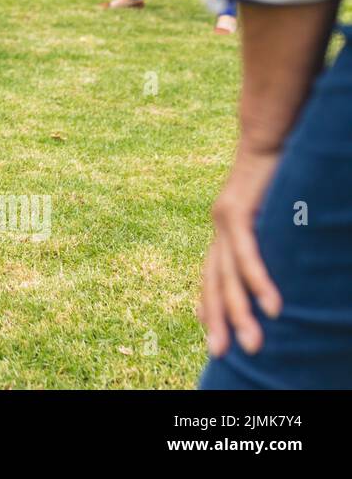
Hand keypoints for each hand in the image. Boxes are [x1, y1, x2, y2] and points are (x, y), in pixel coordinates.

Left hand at [199, 142, 283, 357]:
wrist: (267, 134)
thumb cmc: (275, 172)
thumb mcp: (269, 212)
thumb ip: (267, 236)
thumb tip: (281, 258)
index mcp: (224, 230)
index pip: (211, 275)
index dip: (209, 304)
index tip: (210, 333)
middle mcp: (219, 229)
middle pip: (214, 282)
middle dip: (219, 320)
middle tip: (222, 355)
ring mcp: (224, 221)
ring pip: (229, 276)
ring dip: (241, 312)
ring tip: (254, 344)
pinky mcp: (237, 212)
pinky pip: (247, 255)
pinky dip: (258, 282)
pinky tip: (271, 307)